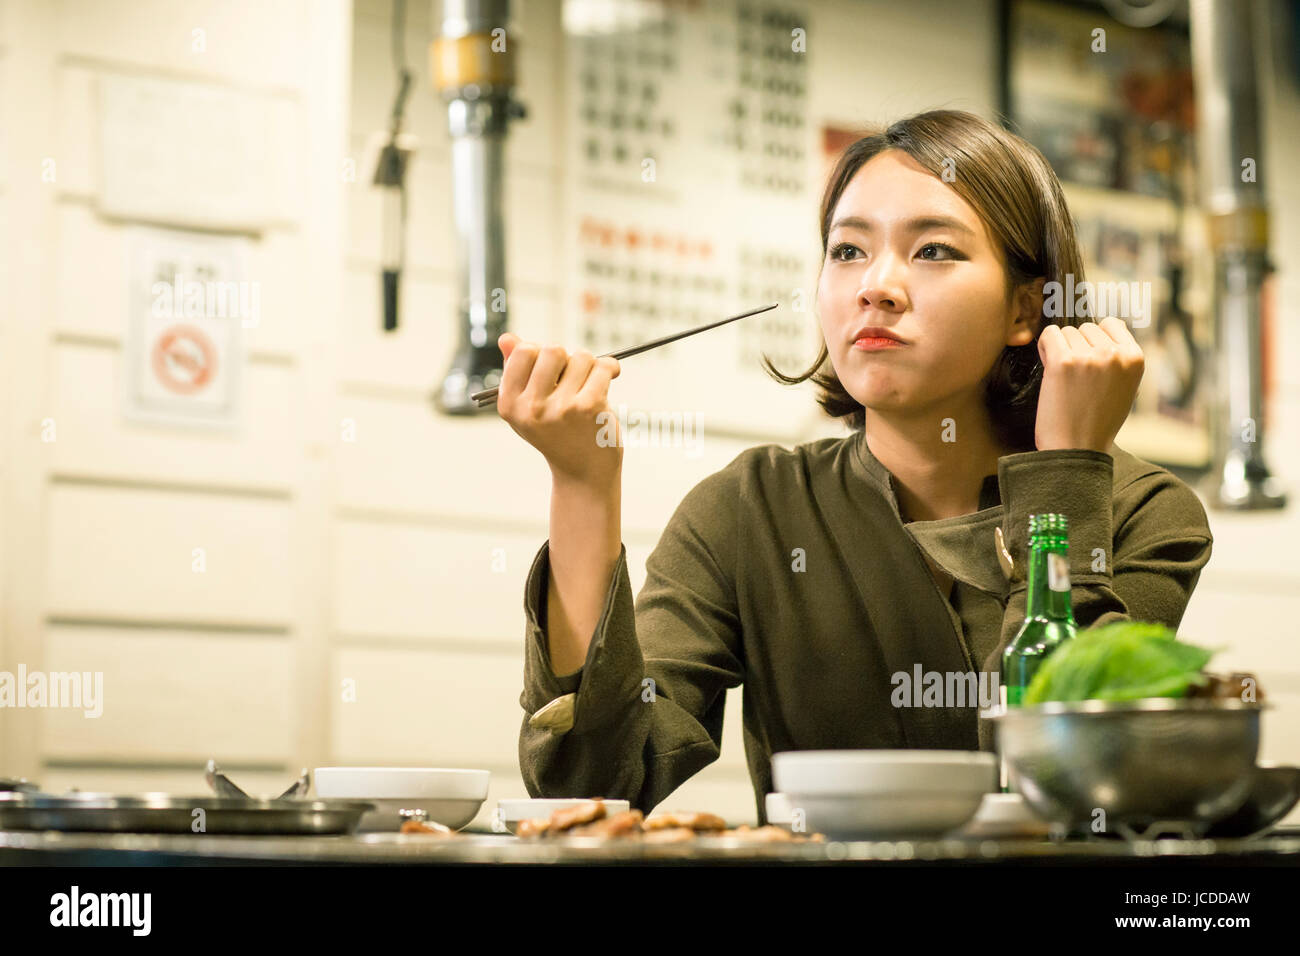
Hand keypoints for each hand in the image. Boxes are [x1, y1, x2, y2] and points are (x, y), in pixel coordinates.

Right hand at [496, 333, 622, 486]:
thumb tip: (506, 338)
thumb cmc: (556, 434)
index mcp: (509, 404)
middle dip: (568, 359)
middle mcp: (531, 407)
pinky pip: (603, 367)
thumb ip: (516, 371)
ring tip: (588, 388)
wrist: (584, 473)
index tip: (552, 371)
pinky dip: (609, 370)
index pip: (524, 351)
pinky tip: (608, 381)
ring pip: (581, 357)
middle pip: (552, 349)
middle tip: (572, 380)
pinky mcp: (588, 407)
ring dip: (590, 367)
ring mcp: (560, 408)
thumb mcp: (527, 407)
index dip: (542, 354)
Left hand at [1034, 318, 1144, 453]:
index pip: (1112, 324)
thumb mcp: (1125, 388)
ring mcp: (1089, 356)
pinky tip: (1049, 366)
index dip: (1096, 338)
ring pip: (1067, 332)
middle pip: (1086, 327)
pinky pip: (1049, 334)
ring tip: (1064, 377)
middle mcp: (1114, 354)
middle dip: (1077, 346)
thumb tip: (1104, 330)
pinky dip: (1045, 346)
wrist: (1077, 449)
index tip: (1088, 357)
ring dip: (1061, 348)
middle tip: (1074, 374)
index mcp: (1135, 358)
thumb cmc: (1097, 422)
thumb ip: (1119, 360)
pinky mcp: (1063, 362)